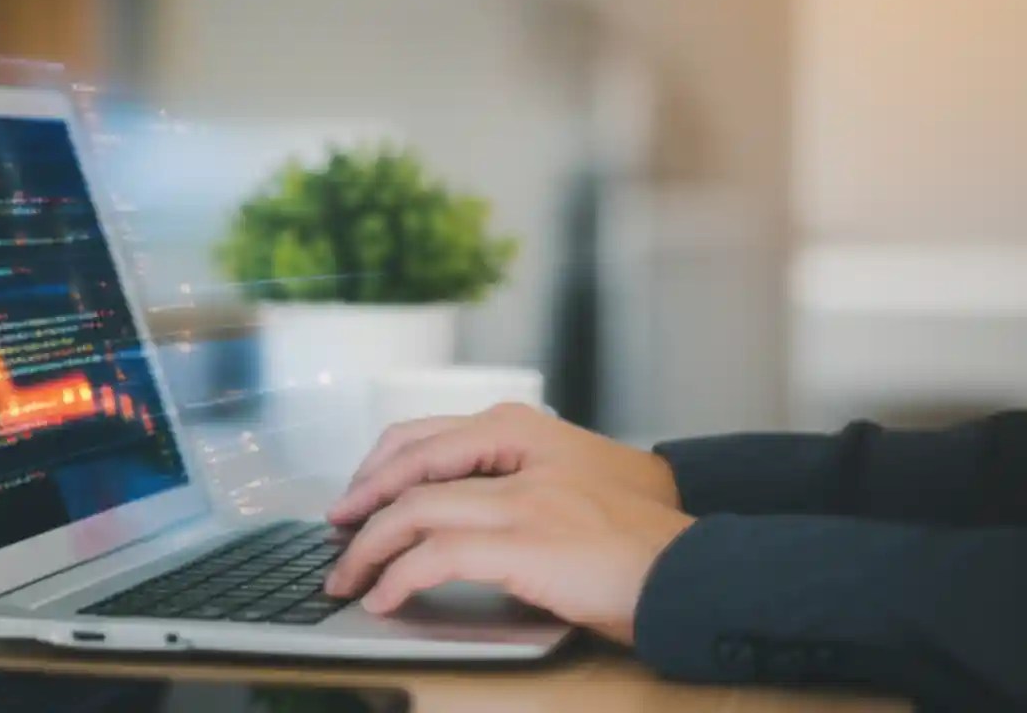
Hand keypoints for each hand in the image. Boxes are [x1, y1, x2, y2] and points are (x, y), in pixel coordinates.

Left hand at [325, 404, 694, 644]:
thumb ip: (515, 476)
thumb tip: (451, 505)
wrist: (690, 568)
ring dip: (368, 549)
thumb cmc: (635, 534)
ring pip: (414, 509)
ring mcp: (524, 495)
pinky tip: (386, 597)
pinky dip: (398, 576)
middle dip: (361, 503)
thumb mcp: (571, 479)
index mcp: (526, 428)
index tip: (354, 499)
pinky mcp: (526, 542)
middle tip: (337, 536)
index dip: (378, 468)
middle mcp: (520, 451)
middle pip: (410, 465)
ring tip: (348, 579)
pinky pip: (435, 555)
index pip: (427, 436)